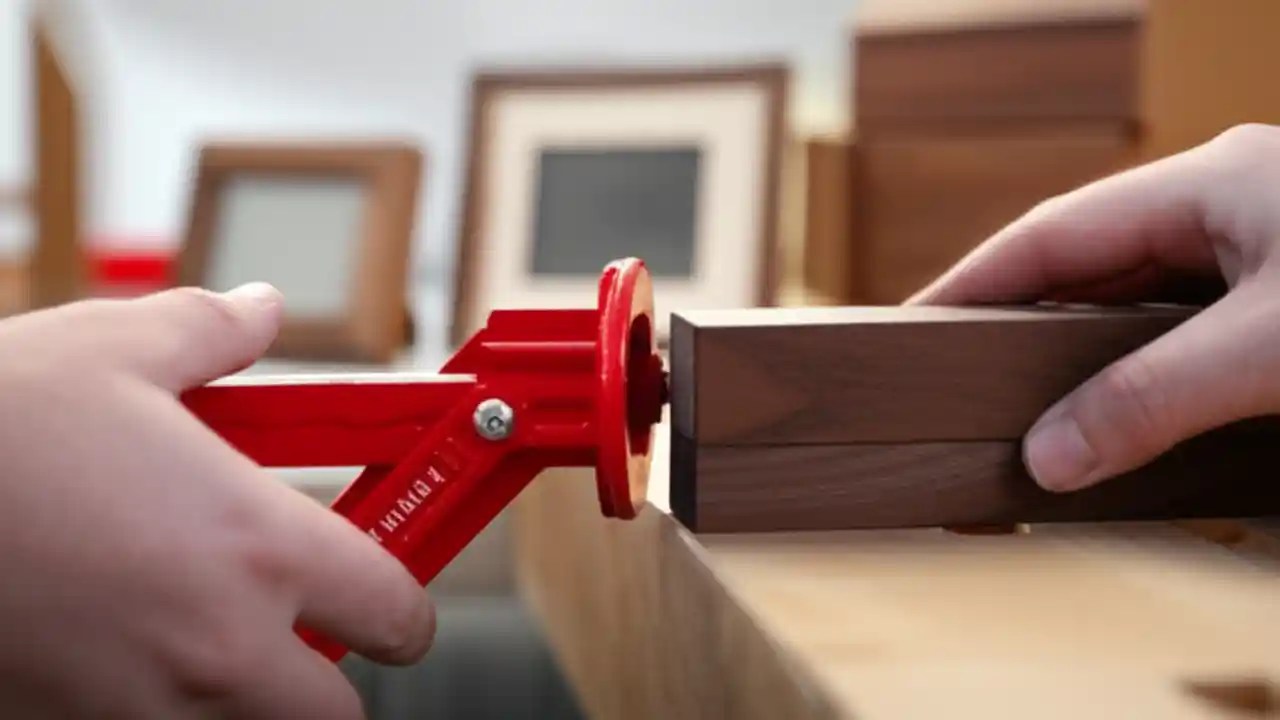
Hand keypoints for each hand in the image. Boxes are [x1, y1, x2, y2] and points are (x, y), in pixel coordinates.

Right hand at [0, 285, 434, 718]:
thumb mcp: (120, 350)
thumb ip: (216, 331)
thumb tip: (257, 310)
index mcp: (259, 546)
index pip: (396, 613)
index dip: (403, 605)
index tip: (390, 597)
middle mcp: (215, 644)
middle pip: (338, 718)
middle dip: (332, 678)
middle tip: (301, 628)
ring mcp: (139, 705)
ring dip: (244, 698)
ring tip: (198, 629)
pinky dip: (153, 706)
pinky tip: (118, 643)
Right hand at [909, 123, 1279, 492]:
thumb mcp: (1272, 351)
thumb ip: (1156, 399)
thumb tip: (1047, 459)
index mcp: (1210, 183)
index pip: (1052, 233)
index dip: (974, 283)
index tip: (910, 329)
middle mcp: (1225, 205)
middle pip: (1087, 266)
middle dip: (1021, 326)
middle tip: (957, 386)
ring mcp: (1259, 246)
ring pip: (1136, 301)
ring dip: (1082, 356)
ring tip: (1023, 410)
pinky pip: (1183, 329)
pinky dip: (1138, 371)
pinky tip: (1114, 409)